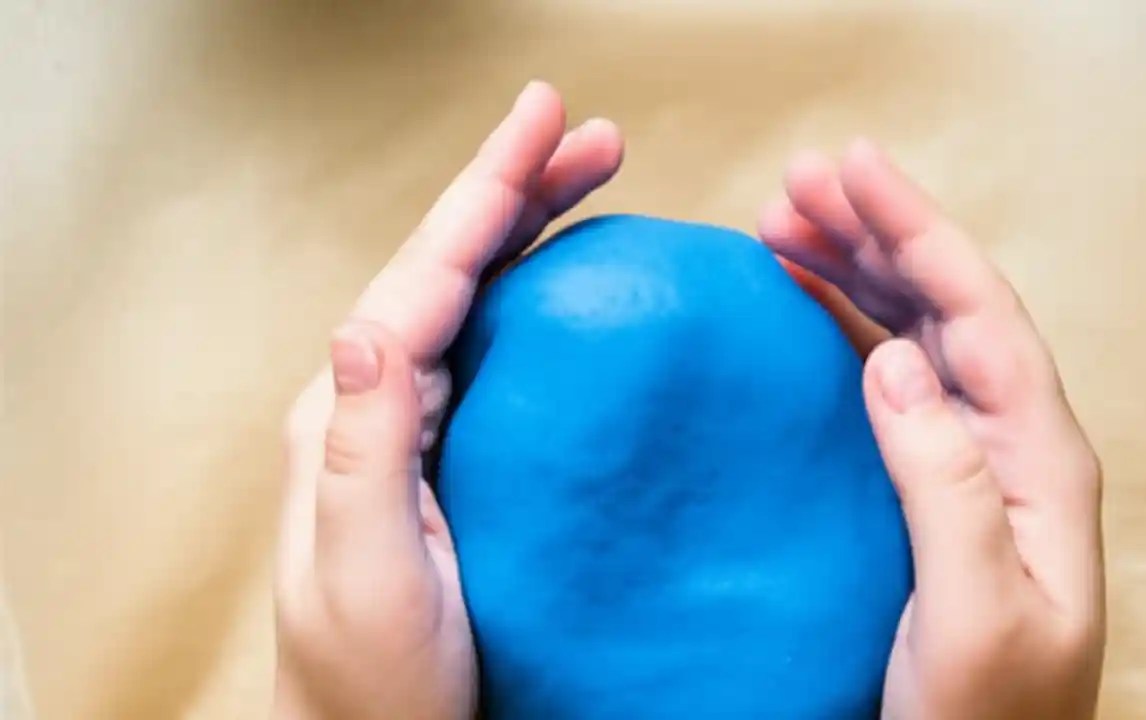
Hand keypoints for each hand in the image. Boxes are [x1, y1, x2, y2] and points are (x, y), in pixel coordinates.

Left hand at [274, 81, 623, 719]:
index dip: (486, 192)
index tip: (544, 122)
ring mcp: (412, 427)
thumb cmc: (374, 685)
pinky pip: (493, 348)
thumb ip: (360, 451)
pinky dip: (533, 294)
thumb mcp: (368, 576)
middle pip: (450, 267)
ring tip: (586, 178)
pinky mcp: (450, 455)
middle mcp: (374, 403)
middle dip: (517, 191)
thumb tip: (367, 322)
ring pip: (474, 297)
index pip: (424, 279)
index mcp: (350, 417)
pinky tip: (568, 278)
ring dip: (527, 229)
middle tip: (594, 138)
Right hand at [759, 141, 1104, 718]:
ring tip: (787, 224)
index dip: (917, 229)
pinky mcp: (926, 485)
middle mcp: (1010, 445)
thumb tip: (891, 358)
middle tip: (797, 183)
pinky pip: (887, 381)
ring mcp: (968, 461)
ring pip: (914, 332)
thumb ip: (945, 482)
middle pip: (946, 305)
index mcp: (1039, 460)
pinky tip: (806, 303)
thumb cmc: (982, 718)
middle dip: (875, 232)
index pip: (979, 312)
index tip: (851, 169)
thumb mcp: (973, 610)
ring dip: (855, 269)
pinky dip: (842, 328)